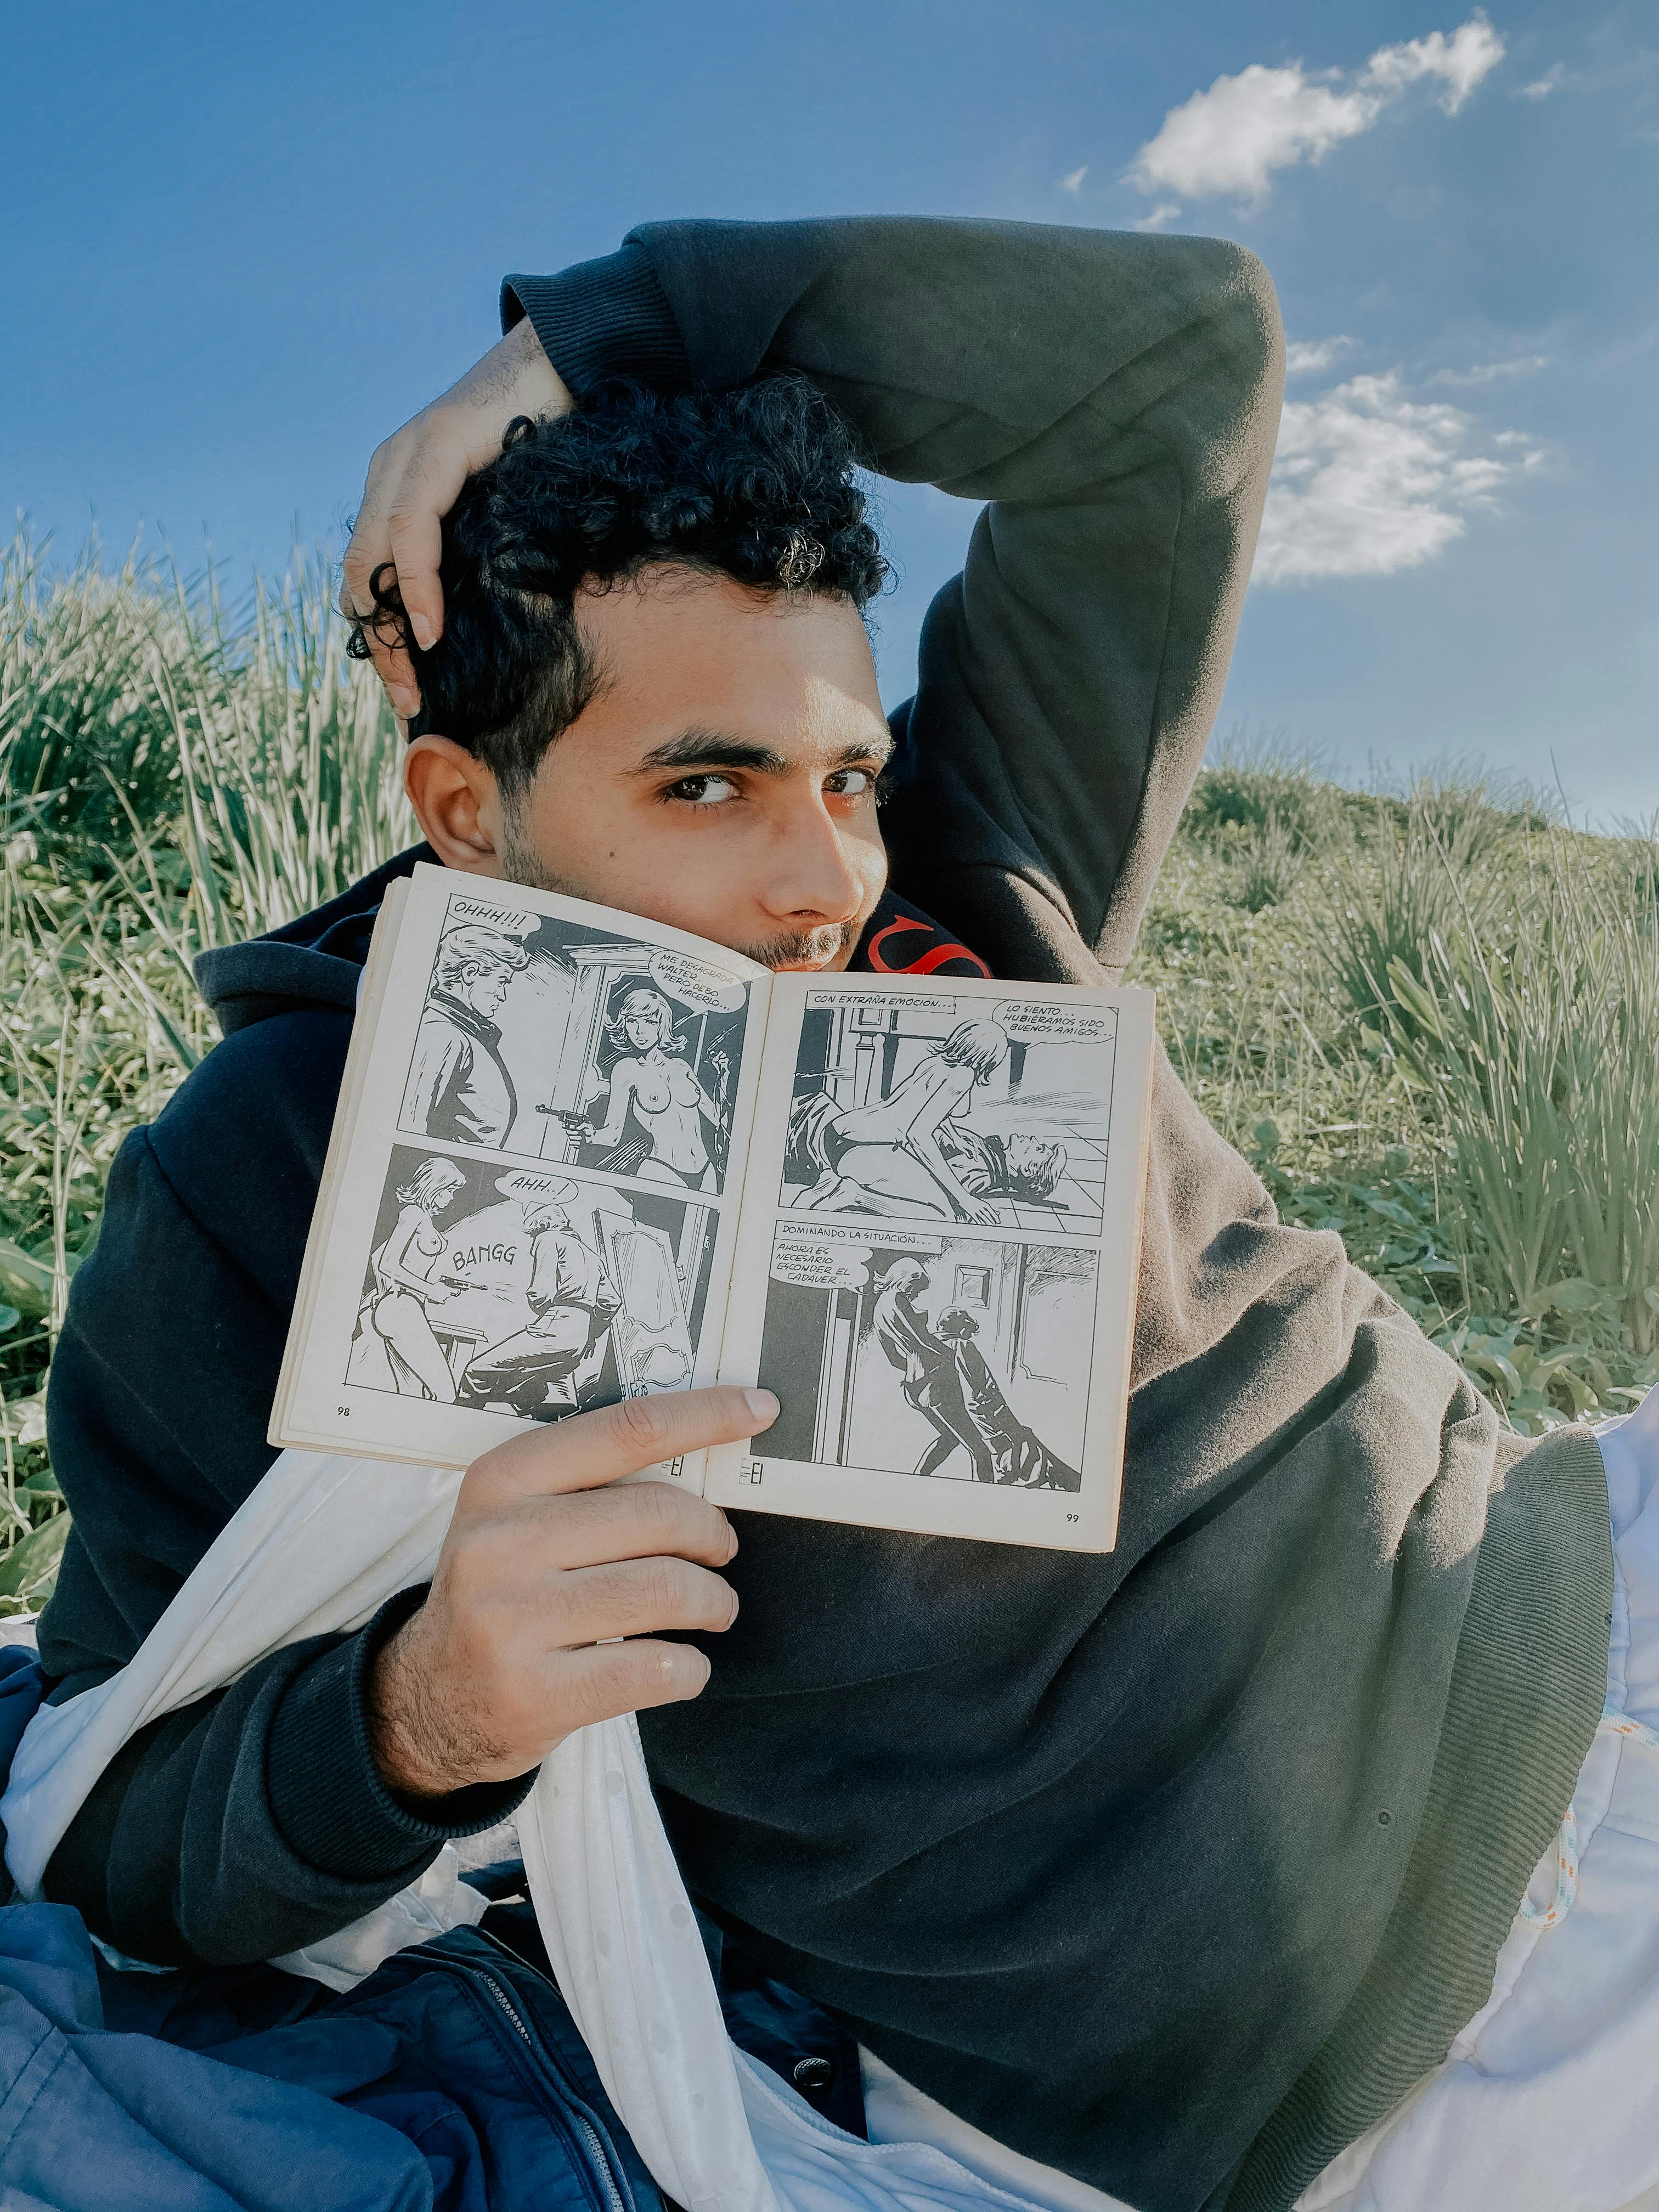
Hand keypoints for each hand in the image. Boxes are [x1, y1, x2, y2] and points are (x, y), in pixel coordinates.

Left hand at [341, 317, 573, 717]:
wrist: (568, 357)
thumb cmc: (547, 435)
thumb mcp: (502, 509)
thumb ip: (478, 551)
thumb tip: (483, 621)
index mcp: (397, 488)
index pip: (368, 578)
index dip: (380, 641)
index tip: (406, 694)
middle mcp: (389, 472)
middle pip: (357, 579)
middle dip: (378, 650)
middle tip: (406, 705)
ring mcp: (405, 457)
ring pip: (370, 560)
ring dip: (390, 631)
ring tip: (413, 682)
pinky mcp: (435, 447)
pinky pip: (409, 529)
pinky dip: (414, 583)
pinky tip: (431, 627)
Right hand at [367, 1385, 774, 1796]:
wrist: (431, 1700)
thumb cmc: (503, 1592)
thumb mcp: (519, 1518)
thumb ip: (593, 1486)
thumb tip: (708, 1455)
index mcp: (503, 1480)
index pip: (626, 1430)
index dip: (705, 1416)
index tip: (759, 1409)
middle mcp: (500, 1542)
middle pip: (658, 1515)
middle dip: (713, 1534)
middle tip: (721, 1551)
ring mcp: (511, 1621)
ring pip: (665, 1591)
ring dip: (713, 1601)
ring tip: (713, 1607)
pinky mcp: (533, 1693)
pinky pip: (654, 1669)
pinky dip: (690, 1668)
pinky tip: (681, 1664)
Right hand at [958, 1196, 999, 1226]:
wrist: (964, 1197)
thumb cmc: (974, 1200)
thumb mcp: (982, 1202)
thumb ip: (989, 1207)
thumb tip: (997, 1211)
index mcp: (984, 1203)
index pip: (991, 1211)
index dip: (995, 1217)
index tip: (998, 1221)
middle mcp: (980, 1206)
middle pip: (987, 1215)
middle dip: (991, 1220)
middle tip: (994, 1224)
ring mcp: (975, 1209)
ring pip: (982, 1217)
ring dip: (987, 1222)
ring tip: (990, 1226)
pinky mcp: (971, 1212)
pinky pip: (976, 1218)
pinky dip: (979, 1222)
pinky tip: (982, 1225)